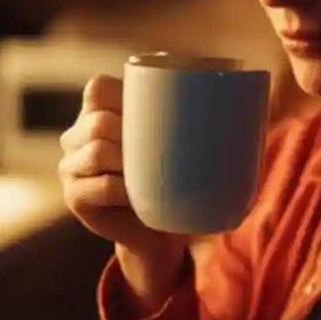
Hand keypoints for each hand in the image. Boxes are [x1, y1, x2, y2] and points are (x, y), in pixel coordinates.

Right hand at [59, 76, 186, 306]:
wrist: (158, 232)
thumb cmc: (170, 178)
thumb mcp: (177, 142)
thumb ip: (193, 116)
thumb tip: (250, 98)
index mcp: (97, 113)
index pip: (97, 87)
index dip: (124, 96)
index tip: (155, 115)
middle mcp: (76, 136)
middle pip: (99, 121)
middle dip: (132, 135)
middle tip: (159, 153)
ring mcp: (71, 167)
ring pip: (96, 150)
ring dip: (128, 163)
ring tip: (148, 174)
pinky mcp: (75, 197)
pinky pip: (98, 185)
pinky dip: (122, 189)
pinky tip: (136, 194)